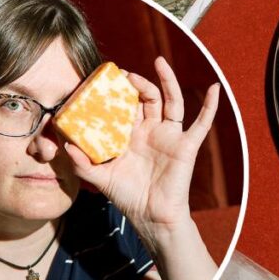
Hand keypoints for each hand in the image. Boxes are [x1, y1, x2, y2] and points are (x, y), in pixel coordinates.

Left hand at [64, 57, 220, 238]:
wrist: (151, 216)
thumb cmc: (128, 197)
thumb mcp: (100, 179)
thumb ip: (83, 163)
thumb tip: (64, 145)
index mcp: (133, 135)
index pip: (126, 106)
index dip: (118, 92)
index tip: (105, 79)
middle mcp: (152, 130)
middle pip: (148, 98)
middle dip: (138, 83)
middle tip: (124, 73)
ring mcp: (170, 135)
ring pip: (172, 101)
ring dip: (168, 81)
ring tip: (160, 62)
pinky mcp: (186, 145)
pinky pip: (201, 123)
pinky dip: (210, 106)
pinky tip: (214, 89)